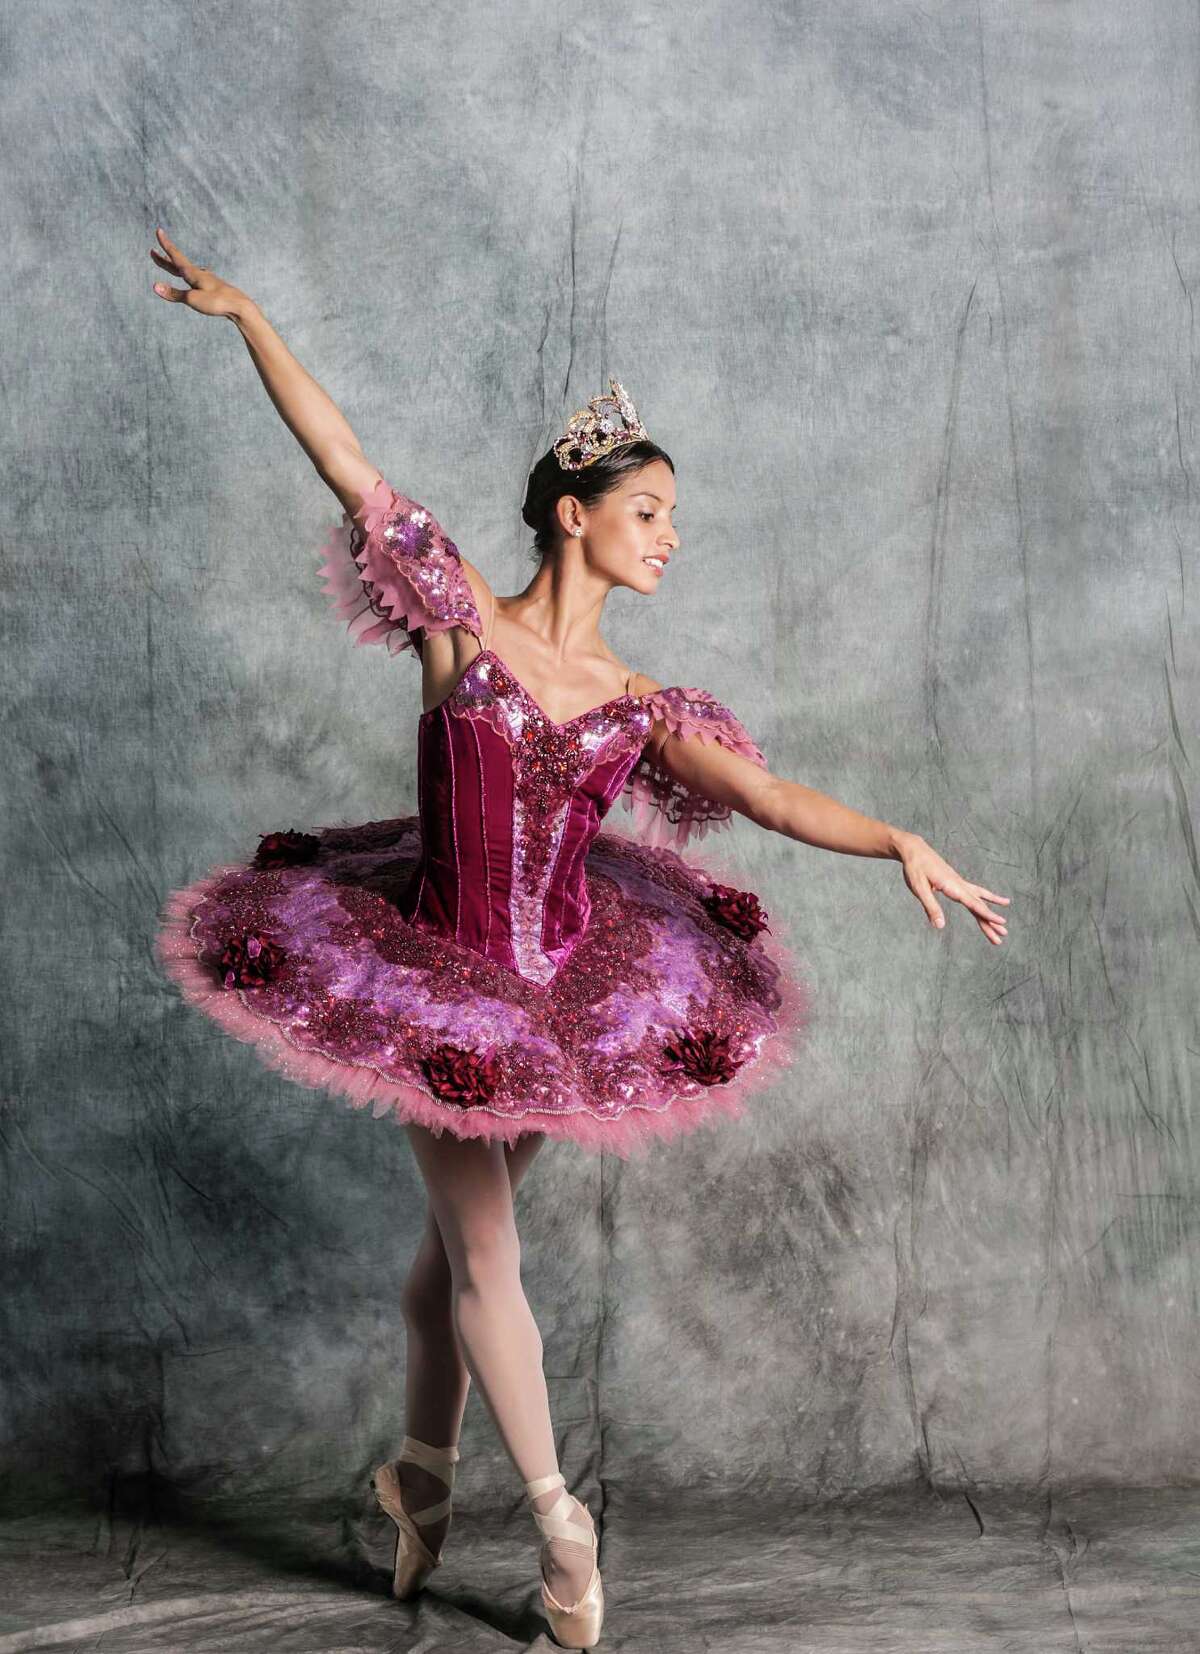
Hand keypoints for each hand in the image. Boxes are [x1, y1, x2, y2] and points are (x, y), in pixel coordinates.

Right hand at [150, 228, 249, 320]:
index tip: (158, 230)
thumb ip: (174, 293)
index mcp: (193, 273)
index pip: (175, 256)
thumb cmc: (217, 302)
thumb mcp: (192, 299)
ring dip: (175, 266)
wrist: (240, 307)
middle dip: (163, 258)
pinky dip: (188, 275)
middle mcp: (199, 273)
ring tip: (169, 262)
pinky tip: (194, 275)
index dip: (165, 244)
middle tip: (152, 252)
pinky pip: (195, 278)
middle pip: (177, 264)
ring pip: (186, 270)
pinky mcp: (212, 287)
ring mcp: (207, 279)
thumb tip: (154, 286)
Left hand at [895, 832, 1009, 944]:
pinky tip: (989, 902)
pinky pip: (974, 893)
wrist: (914, 849)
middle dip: (991, 921)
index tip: (1002, 922)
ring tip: (1003, 924)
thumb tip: (940, 926)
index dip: (988, 914)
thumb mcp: (919, 889)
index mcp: (953, 886)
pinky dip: (984, 899)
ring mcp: (959, 883)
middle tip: (1003, 935)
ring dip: (989, 912)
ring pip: (979, 900)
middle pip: (979, 906)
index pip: (974, 904)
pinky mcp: (955, 883)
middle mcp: (960, 885)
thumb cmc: (914, 868)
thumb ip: (931, 907)